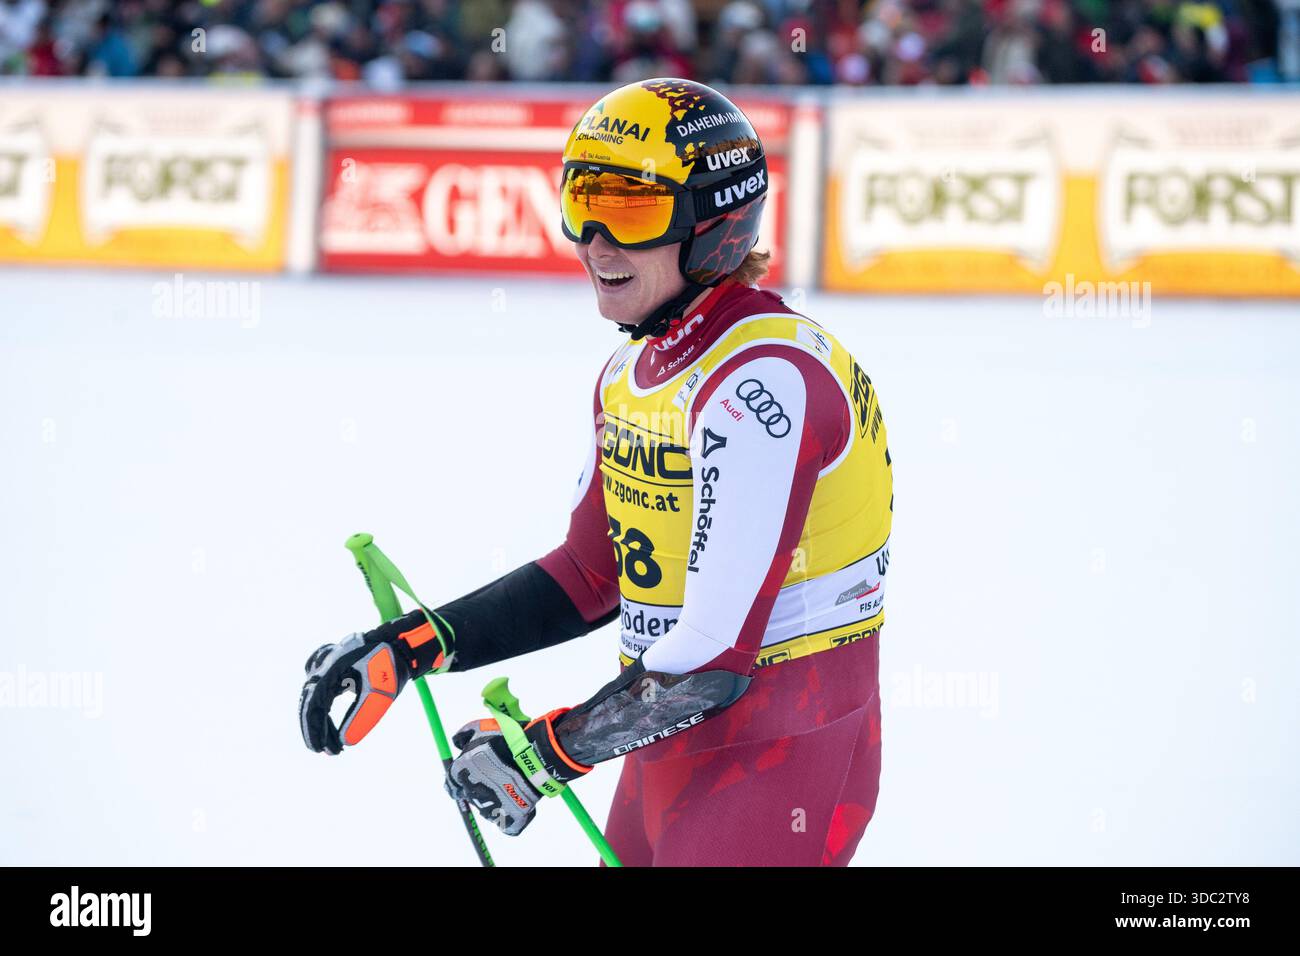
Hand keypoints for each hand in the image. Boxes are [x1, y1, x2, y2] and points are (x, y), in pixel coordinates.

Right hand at [299, 632, 407, 754]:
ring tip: (334, 748)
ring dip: (322, 724)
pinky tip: (330, 730)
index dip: (314, 729)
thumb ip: (363, 717)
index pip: (315, 704)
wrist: (397, 645)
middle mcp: (323, 666)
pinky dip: (324, 714)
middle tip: (327, 752)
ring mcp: (324, 667)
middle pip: (310, 703)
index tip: (319, 749)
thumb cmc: (390, 668)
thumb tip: (346, 742)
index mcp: (333, 668)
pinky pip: (320, 695)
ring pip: (314, 700)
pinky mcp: (329, 671)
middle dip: (316, 730)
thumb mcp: (381, 694)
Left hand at [444, 710, 587, 835]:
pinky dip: (508, 818)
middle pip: (468, 795)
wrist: (531, 757)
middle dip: (477, 787)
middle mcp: (470, 793)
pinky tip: (515, 806)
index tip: (471, 773)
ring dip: (493, 800)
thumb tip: (456, 742)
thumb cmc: (505, 741)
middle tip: (492, 778)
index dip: (460, 778)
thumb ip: (463, 735)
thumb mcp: (480, 728)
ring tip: (508, 785)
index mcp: (460, 773)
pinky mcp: (507, 819)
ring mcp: (488, 809)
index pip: (451, 782)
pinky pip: (504, 825)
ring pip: (485, 809)